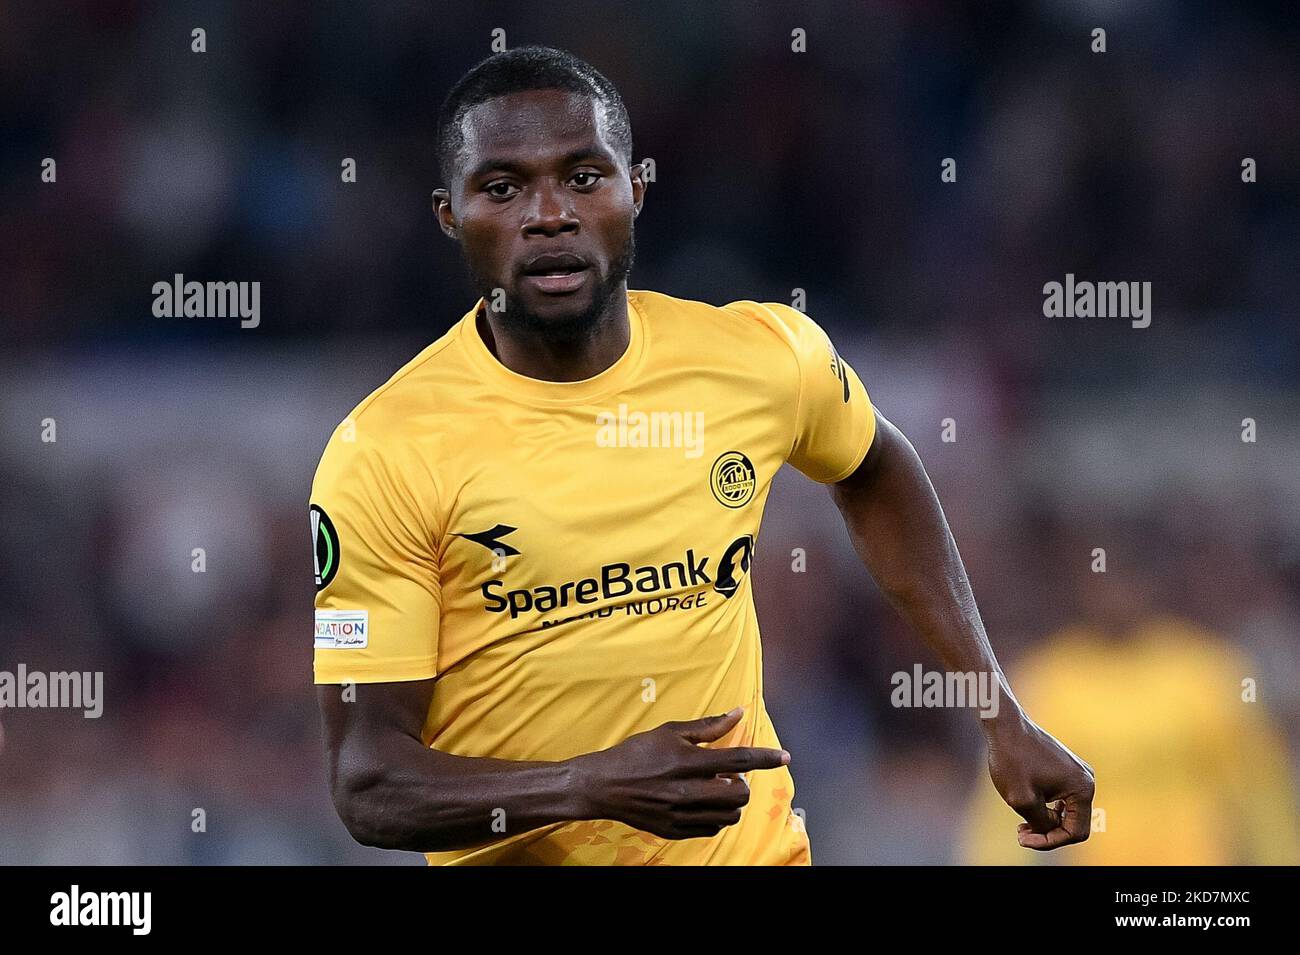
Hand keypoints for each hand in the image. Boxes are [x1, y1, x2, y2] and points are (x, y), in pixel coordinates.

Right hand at [570, 708, 789, 839]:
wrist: (603, 786)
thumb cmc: (636, 754)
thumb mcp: (670, 732)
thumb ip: (707, 726)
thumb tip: (738, 714)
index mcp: (686, 762)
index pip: (737, 760)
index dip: (765, 758)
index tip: (784, 757)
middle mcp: (686, 791)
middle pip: (739, 794)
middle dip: (742, 784)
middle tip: (727, 776)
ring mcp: (681, 814)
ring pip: (729, 815)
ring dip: (731, 802)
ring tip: (715, 790)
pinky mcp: (675, 831)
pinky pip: (712, 829)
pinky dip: (715, 817)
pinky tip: (703, 804)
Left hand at [984, 714, 1094, 849]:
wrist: (1005, 726)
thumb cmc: (1012, 759)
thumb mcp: (1022, 800)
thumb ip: (1041, 824)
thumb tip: (1050, 831)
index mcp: (1082, 788)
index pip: (1076, 832)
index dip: (1050, 842)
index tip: (1024, 839)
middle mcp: (1086, 780)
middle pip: (1073, 824)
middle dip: (1047, 833)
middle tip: (1020, 833)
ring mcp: (1077, 773)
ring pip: (1066, 812)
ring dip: (1046, 822)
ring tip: (1021, 824)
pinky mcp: (1065, 769)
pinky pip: (1061, 799)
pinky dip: (1046, 808)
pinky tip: (1027, 807)